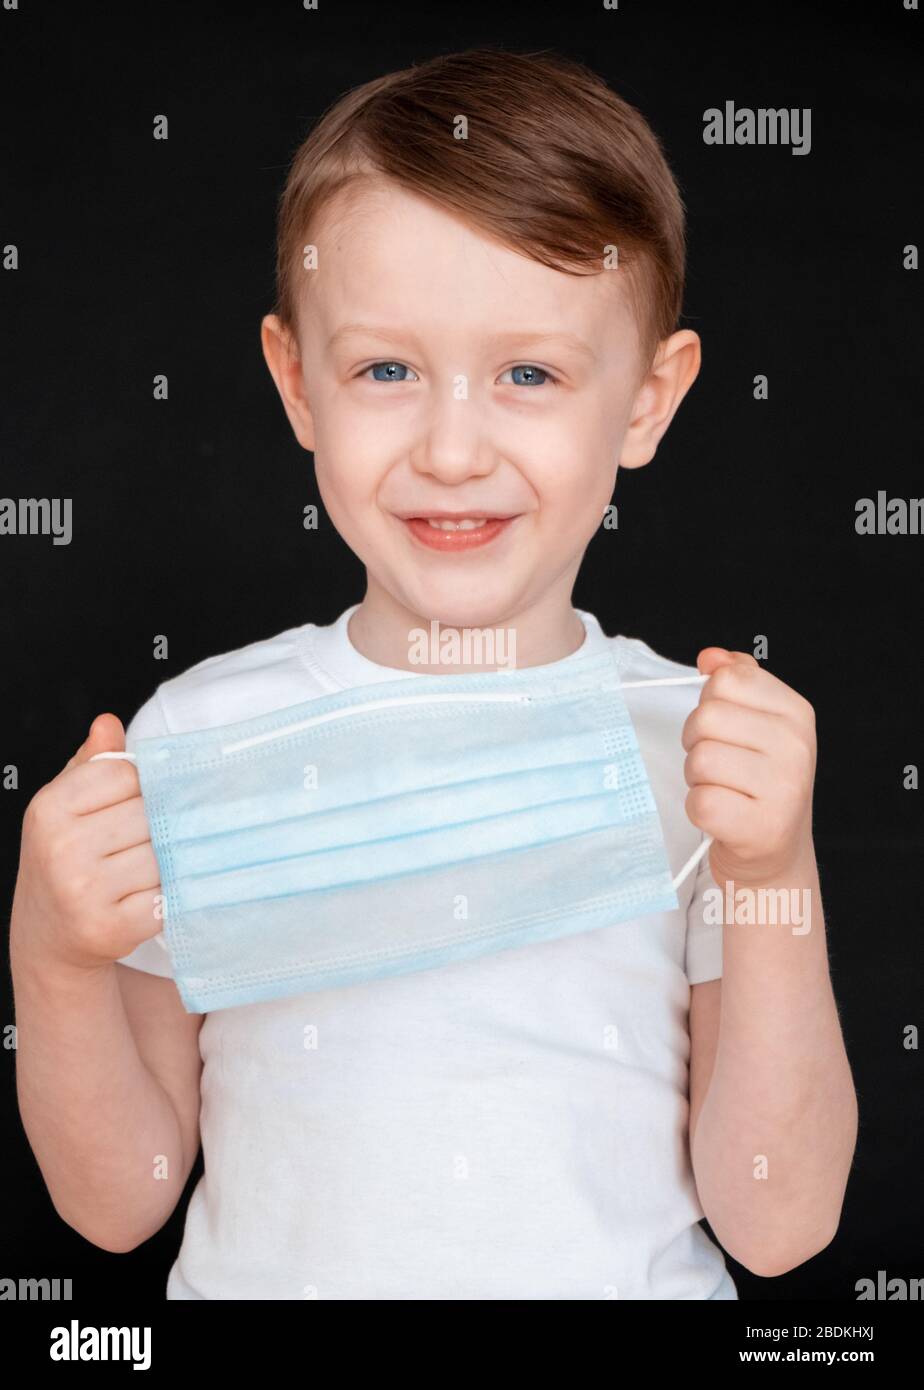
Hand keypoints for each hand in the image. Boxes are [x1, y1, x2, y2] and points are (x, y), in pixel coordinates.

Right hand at [11, 714, 162, 972]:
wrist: (47, 937)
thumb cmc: (66, 859)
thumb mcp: (67, 807)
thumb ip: (92, 764)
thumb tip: (109, 723)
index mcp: (49, 808)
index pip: (128, 774)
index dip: (141, 788)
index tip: (132, 806)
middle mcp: (61, 847)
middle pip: (150, 814)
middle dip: (156, 827)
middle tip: (141, 845)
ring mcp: (83, 891)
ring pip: (163, 855)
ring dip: (167, 863)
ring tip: (144, 872)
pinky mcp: (110, 928)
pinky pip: (168, 896)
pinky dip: (169, 897)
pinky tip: (148, 898)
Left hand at [681, 649, 816, 887]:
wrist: (775, 853)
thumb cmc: (757, 783)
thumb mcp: (755, 725)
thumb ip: (735, 682)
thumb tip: (710, 657)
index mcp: (797, 712)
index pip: (725, 680)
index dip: (710, 706)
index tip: (726, 732)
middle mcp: (797, 747)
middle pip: (706, 717)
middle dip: (698, 743)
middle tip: (719, 767)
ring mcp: (784, 789)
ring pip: (699, 760)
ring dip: (697, 779)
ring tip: (723, 790)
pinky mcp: (761, 827)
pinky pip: (699, 801)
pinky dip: (699, 809)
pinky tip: (722, 816)